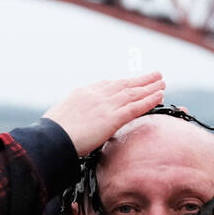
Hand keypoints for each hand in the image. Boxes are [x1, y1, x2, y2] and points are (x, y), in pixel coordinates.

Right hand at [43, 73, 164, 155]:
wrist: (52, 138)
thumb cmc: (51, 134)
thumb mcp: (60, 118)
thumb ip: (72, 116)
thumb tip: (72, 123)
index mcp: (83, 93)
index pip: (107, 85)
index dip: (122, 83)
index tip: (131, 81)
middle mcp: (97, 95)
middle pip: (123, 84)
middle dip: (140, 80)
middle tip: (154, 75)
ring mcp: (106, 105)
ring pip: (133, 93)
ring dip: (149, 87)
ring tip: (162, 82)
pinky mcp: (112, 118)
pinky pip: (135, 107)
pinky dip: (149, 100)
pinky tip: (160, 96)